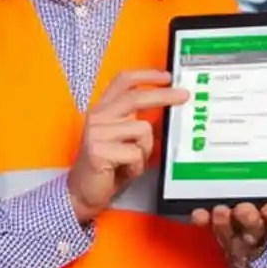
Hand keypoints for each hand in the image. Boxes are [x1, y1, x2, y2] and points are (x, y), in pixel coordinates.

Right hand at [67, 69, 189, 223]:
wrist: (82, 193)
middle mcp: (98, 117)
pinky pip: (136, 153)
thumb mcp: (123, 139)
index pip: (123, 82)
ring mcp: (97, 132)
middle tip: (184, 95)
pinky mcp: (99, 150)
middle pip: (135, 97)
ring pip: (142, 129)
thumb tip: (166, 106)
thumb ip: (136, 121)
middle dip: (163, 95)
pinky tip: (123, 171)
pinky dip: (136, 166)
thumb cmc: (107, 168)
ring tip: (131, 162)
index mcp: (103, 110)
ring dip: (144, 150)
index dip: (146, 75)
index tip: (166, 76)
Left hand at [191, 138, 266, 263]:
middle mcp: (258, 222)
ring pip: (231, 233)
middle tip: (244, 208)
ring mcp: (235, 227)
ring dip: (225, 223)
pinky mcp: (215, 225)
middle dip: (250, 222)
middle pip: (257, 230)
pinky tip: (200, 211)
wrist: (244, 162)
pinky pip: (208, 227)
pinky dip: (204, 220)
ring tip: (220, 208)